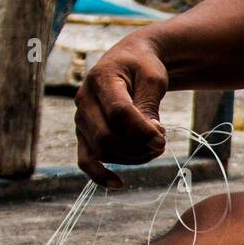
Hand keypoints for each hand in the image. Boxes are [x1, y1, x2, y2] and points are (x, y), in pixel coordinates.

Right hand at [74, 35, 168, 185]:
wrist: (129, 62)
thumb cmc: (143, 67)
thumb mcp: (153, 78)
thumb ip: (150, 105)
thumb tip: (150, 138)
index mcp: (101, 78)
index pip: (118, 112)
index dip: (141, 130)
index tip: (162, 137)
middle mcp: (84, 99)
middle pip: (107, 136)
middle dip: (138, 147)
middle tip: (160, 144)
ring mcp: (81, 119)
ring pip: (102, 151)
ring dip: (132, 157)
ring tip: (153, 148)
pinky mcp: (84, 134)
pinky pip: (85, 160)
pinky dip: (100, 175)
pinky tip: (118, 183)